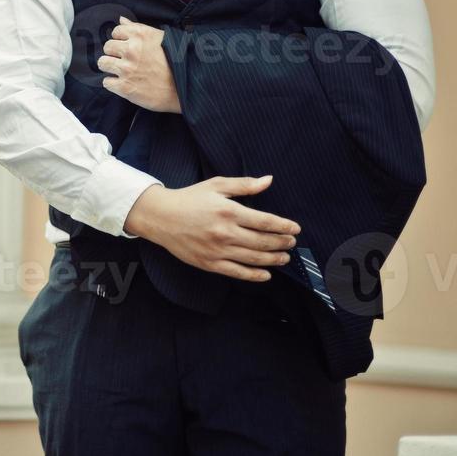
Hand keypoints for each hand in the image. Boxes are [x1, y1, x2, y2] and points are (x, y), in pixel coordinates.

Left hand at [99, 16, 180, 112]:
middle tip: (125, 60)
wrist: (184, 88)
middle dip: (114, 53)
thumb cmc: (176, 62)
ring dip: (110, 67)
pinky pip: (106, 82)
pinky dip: (113, 84)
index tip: (128, 47)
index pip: (116, 31)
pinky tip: (124, 83)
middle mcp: (131, 49)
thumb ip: (138, 28)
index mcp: (140, 35)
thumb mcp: (160, 38)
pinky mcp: (124, 87)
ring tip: (123, 72)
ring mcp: (126, 68)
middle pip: (107, 47)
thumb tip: (121, 20)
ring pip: (102, 63)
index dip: (121, 40)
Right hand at [124, 175, 300, 281]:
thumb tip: (268, 180)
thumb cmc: (189, 199)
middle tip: (292, 242)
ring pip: (254, 259)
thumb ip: (244, 184)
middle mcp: (225, 233)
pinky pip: (238, 272)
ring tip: (285, 257)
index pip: (265, 222)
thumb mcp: (216, 185)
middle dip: (282, 242)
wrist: (160, 217)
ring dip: (274, 259)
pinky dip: (255, 275)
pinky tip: (267, 274)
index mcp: (229, 211)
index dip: (284, 226)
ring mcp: (218, 250)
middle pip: (263, 242)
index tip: (295, 228)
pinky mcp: (210, 263)